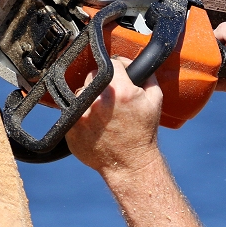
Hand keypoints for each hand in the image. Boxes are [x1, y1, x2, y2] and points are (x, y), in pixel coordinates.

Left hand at [66, 58, 162, 175]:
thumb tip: (138, 62)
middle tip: (112, 98)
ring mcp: (81, 114)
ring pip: (80, 92)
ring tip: (102, 112)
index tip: (121, 76)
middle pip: (93, 75)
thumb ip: (147, 76)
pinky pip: (71, 110)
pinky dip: (81, 113)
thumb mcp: (155, 101)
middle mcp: (97, 100)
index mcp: (119, 90)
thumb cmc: (143, 133)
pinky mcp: (70, 126)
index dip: (120, 68)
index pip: (113, 63)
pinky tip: (94, 123)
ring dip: (90, 97)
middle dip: (103, 83)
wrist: (129, 164)